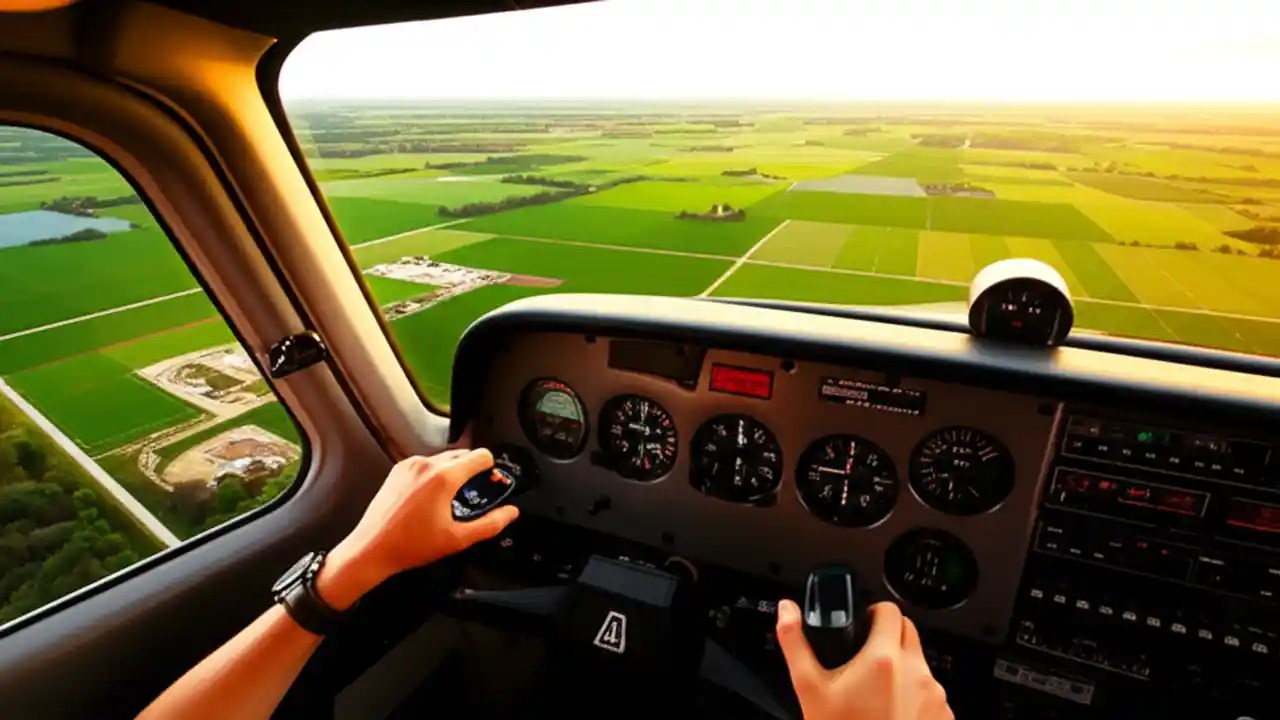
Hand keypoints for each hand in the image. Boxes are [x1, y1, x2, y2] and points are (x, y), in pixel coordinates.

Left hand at [316, 449, 518, 609]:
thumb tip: (510, 513)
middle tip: (471, 497)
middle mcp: (426, 465)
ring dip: (452, 474)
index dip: (492, 469)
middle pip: (463, 455)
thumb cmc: (410, 545)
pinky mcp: (398, 470)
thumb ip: (490, 524)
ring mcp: (410, 466)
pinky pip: (426, 465)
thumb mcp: (458, 539)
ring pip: (443, 459)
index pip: (481, 455)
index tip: (491, 484)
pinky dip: (433, 476)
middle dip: (472, 472)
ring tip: (449, 501)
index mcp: (444, 477)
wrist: (371, 549)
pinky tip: (430, 500)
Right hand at [776, 600, 952, 719]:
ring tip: (877, 693)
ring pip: (919, 665)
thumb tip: (787, 610)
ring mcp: (935, 696)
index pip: (890, 610)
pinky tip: (893, 711)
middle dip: (888, 637)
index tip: (863, 625)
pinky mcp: (943, 716)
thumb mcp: (809, 689)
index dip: (874, 613)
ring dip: (902, 669)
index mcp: (884, 658)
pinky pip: (931, 694)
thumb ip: (796, 643)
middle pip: (908, 633)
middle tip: (865, 658)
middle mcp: (917, 673)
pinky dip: (915, 696)